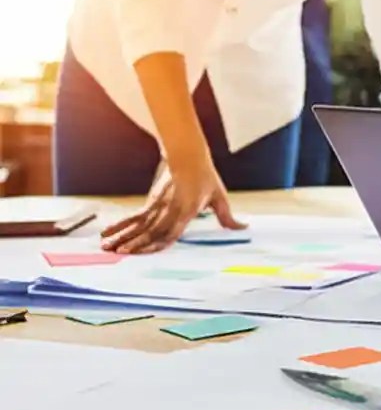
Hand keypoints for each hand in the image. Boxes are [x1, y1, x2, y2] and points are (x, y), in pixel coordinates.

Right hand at [101, 157, 245, 253]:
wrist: (189, 155)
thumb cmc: (206, 178)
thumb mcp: (220, 197)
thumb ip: (228, 217)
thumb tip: (244, 227)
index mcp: (187, 211)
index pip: (171, 231)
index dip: (158, 243)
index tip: (145, 252)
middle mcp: (170, 210)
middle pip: (150, 230)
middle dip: (135, 243)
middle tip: (120, 254)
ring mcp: (158, 206)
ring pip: (139, 225)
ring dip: (123, 236)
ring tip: (107, 247)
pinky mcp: (151, 201)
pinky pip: (134, 216)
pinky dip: (120, 224)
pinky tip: (107, 232)